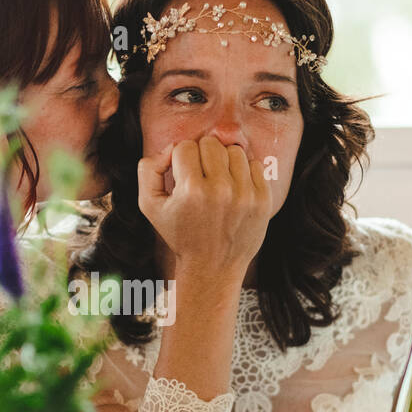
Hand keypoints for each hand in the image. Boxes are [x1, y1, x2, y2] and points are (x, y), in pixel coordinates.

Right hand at [137, 136, 271, 285]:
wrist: (213, 267)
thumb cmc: (180, 234)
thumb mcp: (150, 206)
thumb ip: (148, 170)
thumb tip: (169, 148)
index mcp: (192, 191)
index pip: (185, 147)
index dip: (180, 159)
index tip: (182, 177)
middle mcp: (220, 190)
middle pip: (210, 143)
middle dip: (201, 155)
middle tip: (200, 177)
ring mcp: (245, 194)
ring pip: (234, 150)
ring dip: (224, 162)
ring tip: (218, 182)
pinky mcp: (263, 199)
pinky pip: (254, 164)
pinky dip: (243, 172)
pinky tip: (234, 189)